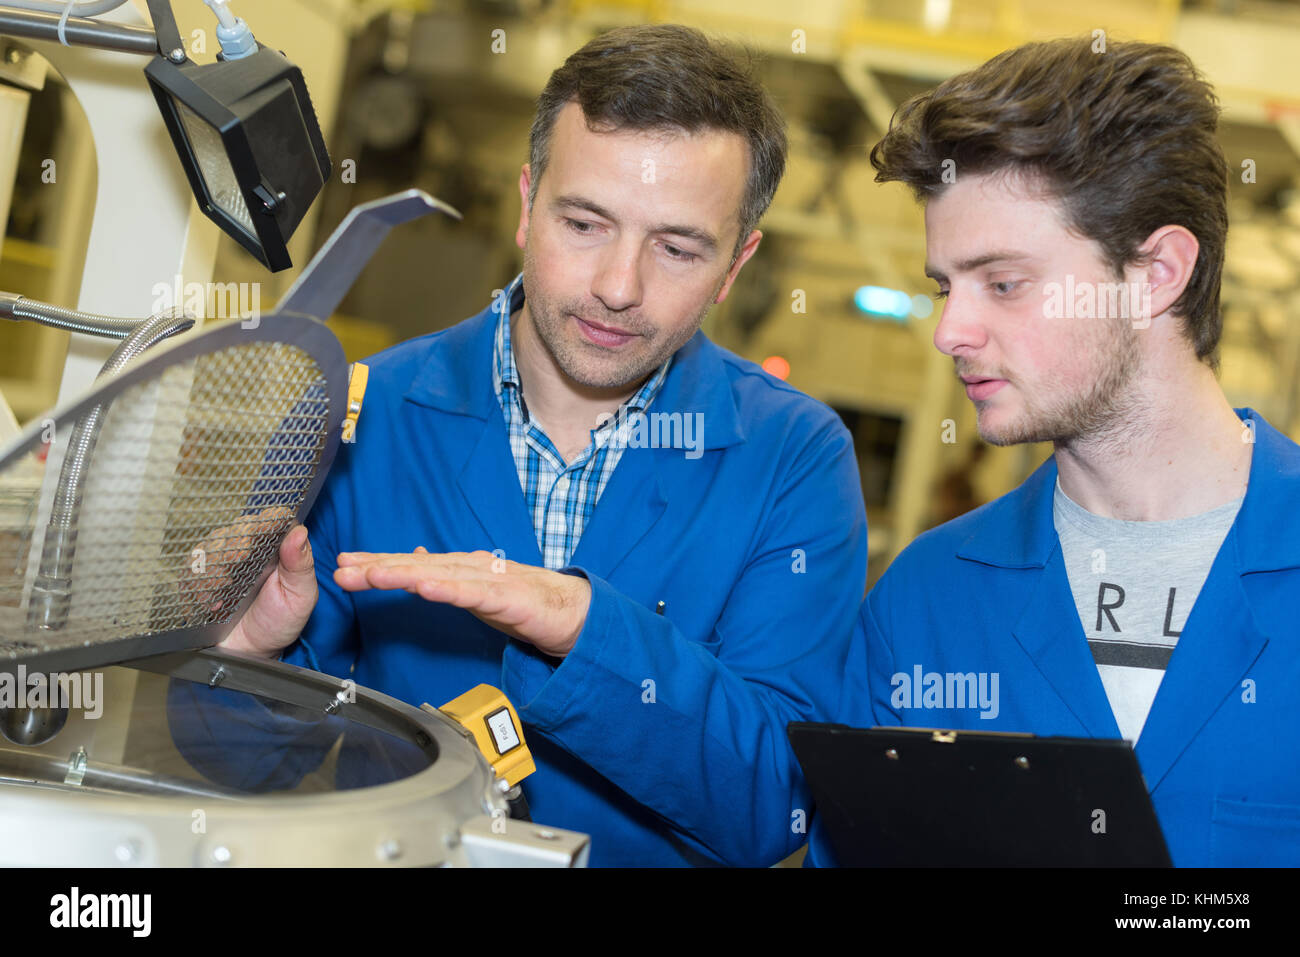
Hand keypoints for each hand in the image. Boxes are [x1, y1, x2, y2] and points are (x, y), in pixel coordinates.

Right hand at [183, 506, 293, 615]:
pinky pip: (190, 570)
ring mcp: (221, 563)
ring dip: (215, 563)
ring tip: (224, 585)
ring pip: (210, 546)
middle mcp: (248, 551)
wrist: (251, 652)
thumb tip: (300, 532)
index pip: (271, 522)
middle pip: (236, 530)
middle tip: (238, 557)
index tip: (267, 525)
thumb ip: (301, 565)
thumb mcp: (300, 596)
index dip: (268, 520)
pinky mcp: (199, 578)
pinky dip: (199, 583)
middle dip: (235, 541)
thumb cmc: (280, 622)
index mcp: (276, 550)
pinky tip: (212, 601)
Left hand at [334, 549, 590, 657]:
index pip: (411, 565)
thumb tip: (414, 560)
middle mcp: (470, 568)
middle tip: (343, 569)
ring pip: (440, 576)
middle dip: (378, 568)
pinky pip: (474, 595)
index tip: (343, 564)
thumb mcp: (474, 591)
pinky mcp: (508, 599)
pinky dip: (449, 590)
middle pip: (417, 567)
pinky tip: (426, 589)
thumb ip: (443, 578)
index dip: (376, 563)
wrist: (570, 612)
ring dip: (405, 574)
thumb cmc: (523, 602)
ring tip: (374, 575)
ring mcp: (488, 581)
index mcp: (459, 569)